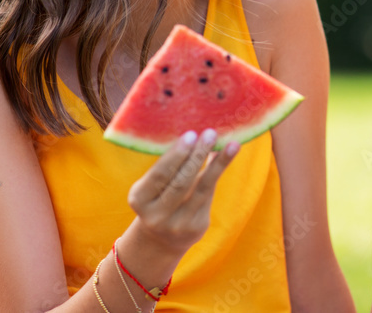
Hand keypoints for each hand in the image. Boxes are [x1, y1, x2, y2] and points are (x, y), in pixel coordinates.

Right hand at [127, 129, 238, 254]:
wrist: (162, 239)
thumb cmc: (159, 199)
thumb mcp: (154, 186)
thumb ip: (171, 165)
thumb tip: (196, 132)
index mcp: (139, 199)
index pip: (159, 175)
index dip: (176, 155)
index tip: (191, 134)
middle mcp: (156, 215)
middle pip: (181, 182)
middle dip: (197, 156)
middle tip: (211, 133)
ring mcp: (177, 224)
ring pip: (202, 189)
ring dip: (218, 164)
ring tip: (232, 144)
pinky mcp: (196, 227)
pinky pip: (209, 195)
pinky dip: (218, 173)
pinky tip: (228, 156)